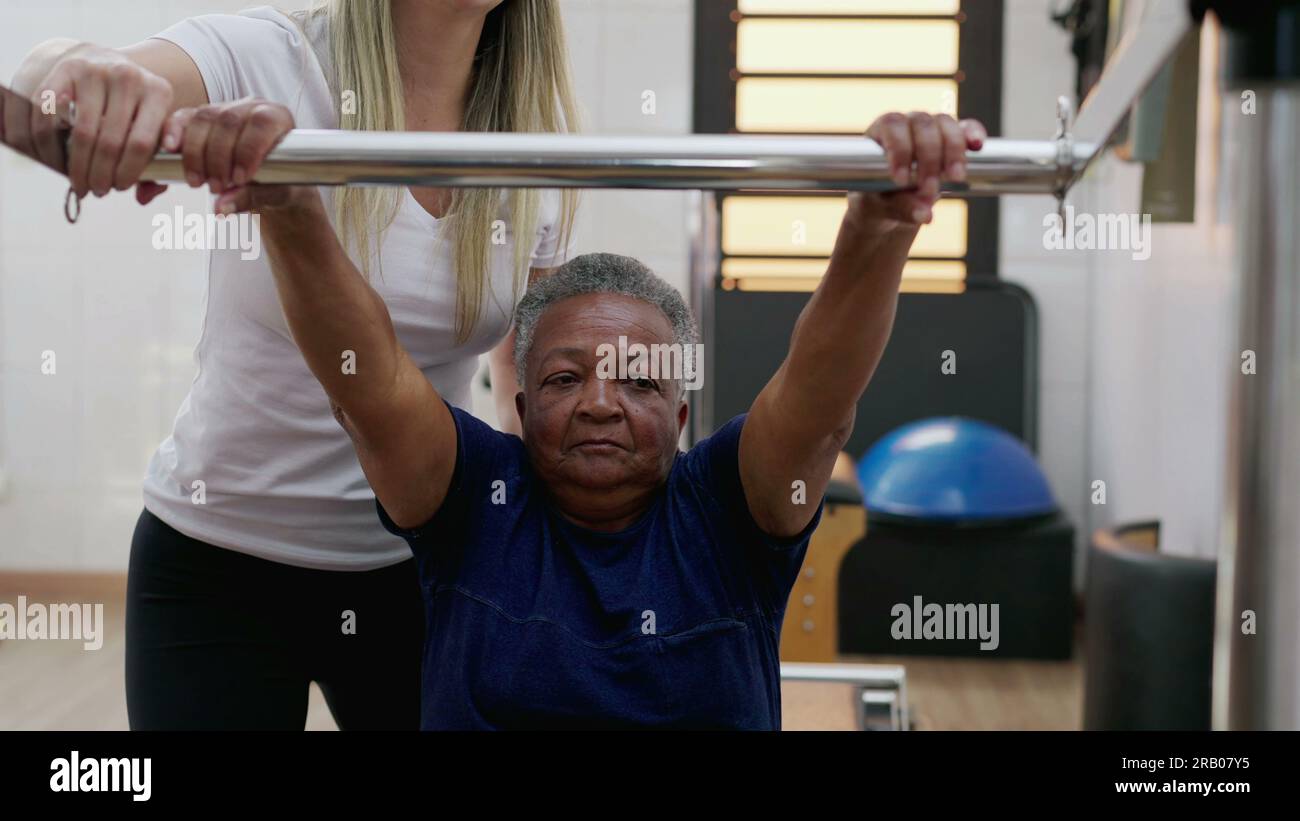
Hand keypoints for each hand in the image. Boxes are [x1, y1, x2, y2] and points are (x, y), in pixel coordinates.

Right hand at [27, 45, 173, 200]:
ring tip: (77, 183)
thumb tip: (144, 198)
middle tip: (96, 191)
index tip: (119, 188)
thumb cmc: (136, 106)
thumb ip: (158, 163)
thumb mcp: (157, 125)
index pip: (141, 143)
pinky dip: (48, 144)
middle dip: (100, 175)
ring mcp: (94, 71)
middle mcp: (128, 77)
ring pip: (80, 132)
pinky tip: (54, 161)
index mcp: (158, 92)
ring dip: (75, 167)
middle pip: (109, 142)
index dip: (128, 172)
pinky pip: (50, 115)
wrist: (107, 62)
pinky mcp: (64, 70)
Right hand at [163, 99, 316, 214]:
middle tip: (215, 187)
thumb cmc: (281, 182)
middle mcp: (251, 107)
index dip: (248, 150)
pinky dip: (173, 131)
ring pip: (203, 118)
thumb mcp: (275, 192)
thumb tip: (219, 208)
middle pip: (228, 121)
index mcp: (277, 118)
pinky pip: (183, 117)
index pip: (262, 124)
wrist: (272, 177)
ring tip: (196, 182)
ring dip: (195, 152)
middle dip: (218, 157)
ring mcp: (223, 108)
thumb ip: (251, 197)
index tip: (239, 180)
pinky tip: (169, 150)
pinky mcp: (200, 116)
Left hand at [845, 112, 986, 235]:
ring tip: (956, 178)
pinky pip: (966, 128)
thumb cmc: (882, 200)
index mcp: (880, 133)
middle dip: (929, 158)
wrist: (895, 204)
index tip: (902, 181)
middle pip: (922, 124)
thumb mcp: (884, 206)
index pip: (892, 126)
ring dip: (953, 150)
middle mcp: (906, 124)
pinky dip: (974, 133)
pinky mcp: (953, 136)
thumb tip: (925, 215)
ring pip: (945, 124)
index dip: (899, 150)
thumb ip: (902, 207)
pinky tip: (977, 146)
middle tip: (930, 189)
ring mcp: (931, 127)